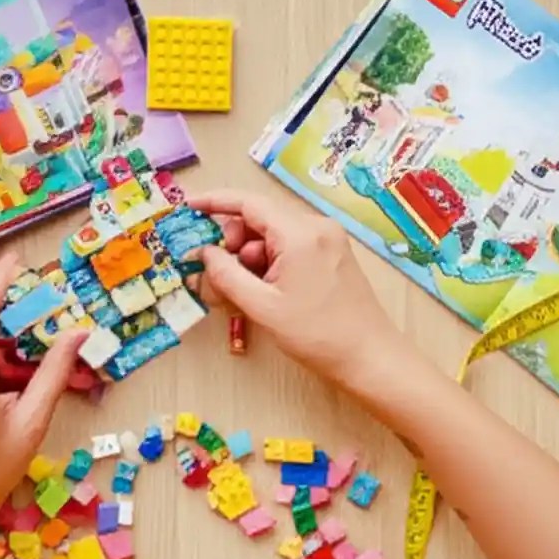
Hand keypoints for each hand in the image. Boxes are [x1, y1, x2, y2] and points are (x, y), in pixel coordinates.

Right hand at [189, 190, 406, 388]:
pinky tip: (265, 289)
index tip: (189, 208)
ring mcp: (328, 239)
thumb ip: (227, 275)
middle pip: (261, 218)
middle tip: (220, 271)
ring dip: (252, 255)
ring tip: (245, 290)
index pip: (248, 202)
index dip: (215, 202)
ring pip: (274, 234)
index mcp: (300, 234)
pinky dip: (271, 261)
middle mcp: (316, 227)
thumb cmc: (318, 334)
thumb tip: (205, 253)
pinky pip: (291, 246)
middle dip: (234, 240)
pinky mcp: (332, 254)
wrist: (369, 356)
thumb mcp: (262, 307)